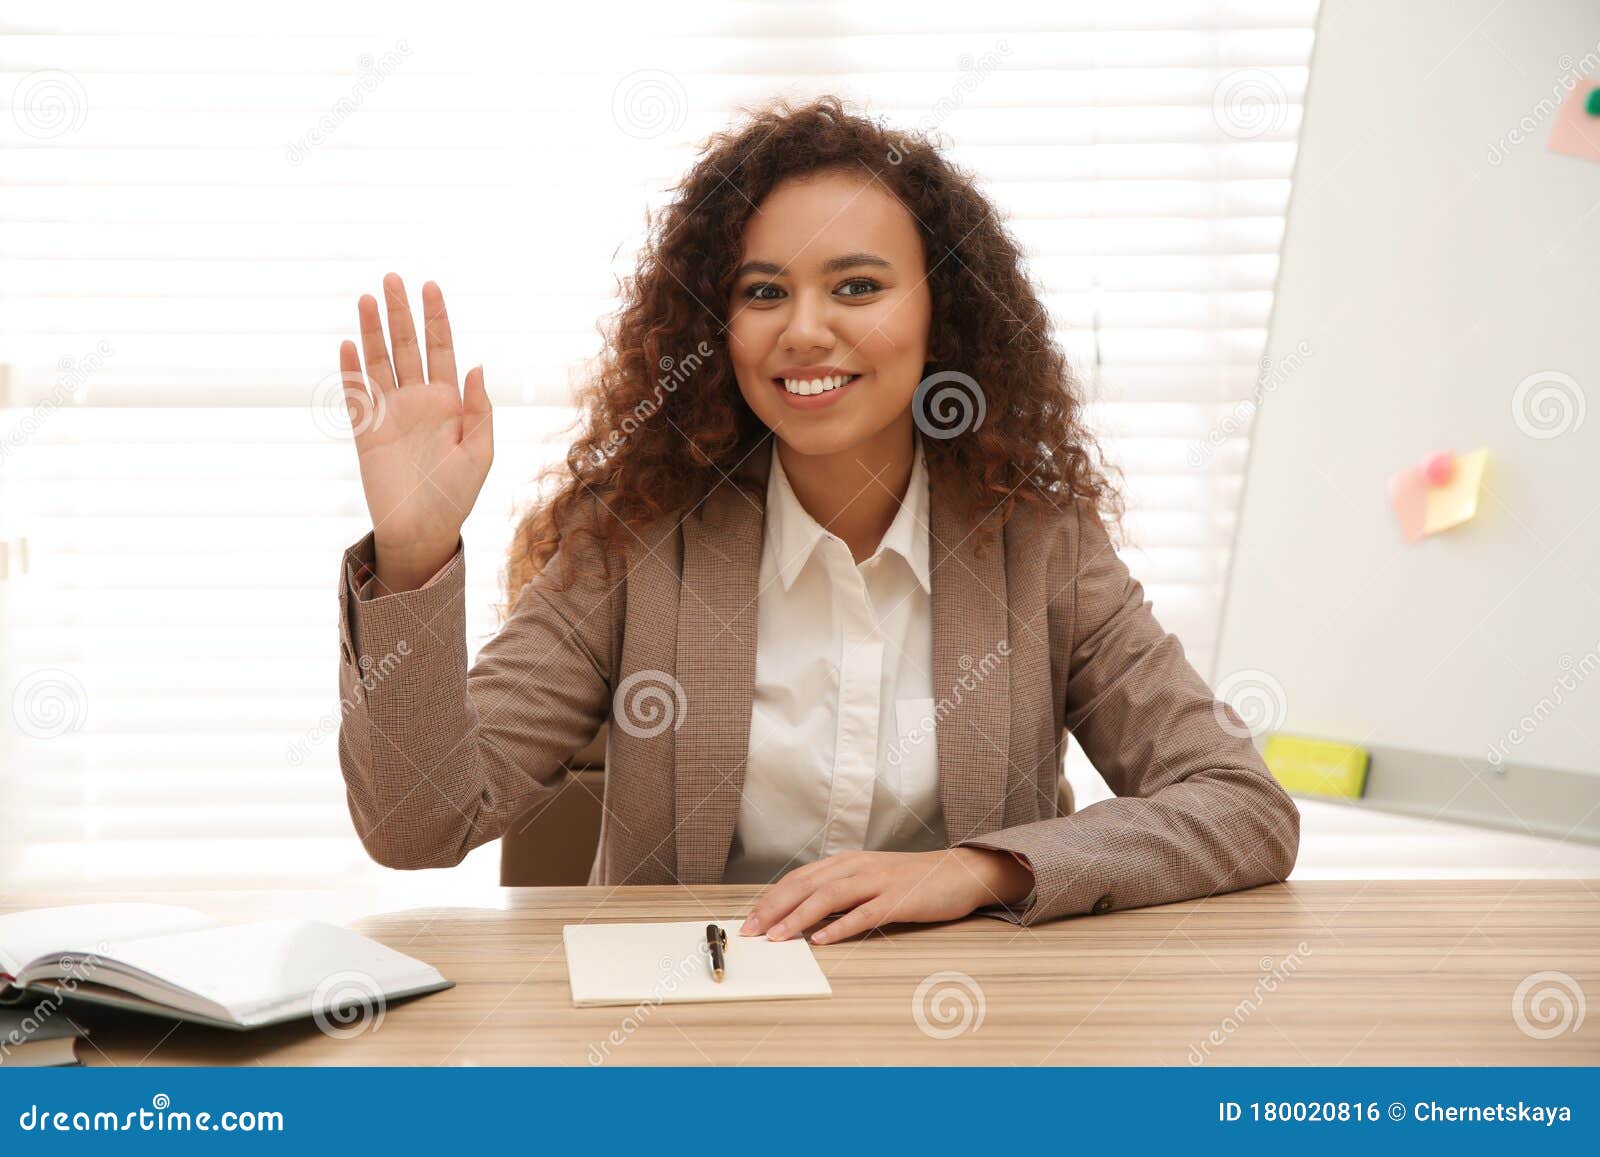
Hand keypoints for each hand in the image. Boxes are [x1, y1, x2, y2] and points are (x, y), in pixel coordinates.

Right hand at [338, 273, 492, 590]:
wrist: (423, 530)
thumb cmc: (457, 495)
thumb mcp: (481, 453)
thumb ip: (480, 410)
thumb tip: (477, 366)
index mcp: (449, 403)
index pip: (441, 349)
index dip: (436, 319)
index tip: (430, 287)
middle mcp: (418, 401)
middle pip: (407, 347)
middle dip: (401, 313)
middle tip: (392, 279)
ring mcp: (390, 414)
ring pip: (380, 362)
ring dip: (374, 331)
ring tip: (367, 298)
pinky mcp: (367, 432)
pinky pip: (357, 395)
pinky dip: (352, 370)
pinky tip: (349, 344)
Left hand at [739, 848, 1034, 945]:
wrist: (958, 873)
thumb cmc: (912, 880)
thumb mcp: (869, 879)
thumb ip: (840, 892)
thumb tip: (804, 916)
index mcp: (847, 862)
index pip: (799, 878)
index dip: (771, 898)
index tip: (749, 920)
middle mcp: (857, 867)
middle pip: (806, 885)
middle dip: (774, 908)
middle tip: (751, 931)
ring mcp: (878, 882)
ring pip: (829, 896)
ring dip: (799, 917)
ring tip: (778, 937)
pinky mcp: (898, 899)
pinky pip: (865, 913)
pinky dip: (841, 927)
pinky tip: (823, 940)